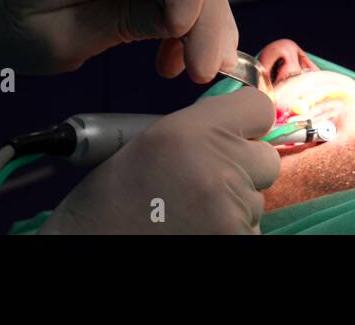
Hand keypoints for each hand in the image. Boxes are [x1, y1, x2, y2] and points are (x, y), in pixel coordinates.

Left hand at [0, 0, 237, 80]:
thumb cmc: (6, 22)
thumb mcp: (58, 38)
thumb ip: (119, 24)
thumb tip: (176, 24)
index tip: (177, 32)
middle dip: (209, 17)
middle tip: (205, 71)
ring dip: (205, 27)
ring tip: (194, 73)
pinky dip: (186, 30)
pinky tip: (172, 63)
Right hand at [39, 88, 279, 233]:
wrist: (88, 245)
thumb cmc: (108, 202)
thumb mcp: (147, 143)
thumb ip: (197, 128)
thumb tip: (238, 128)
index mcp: (190, 131)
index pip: (259, 108)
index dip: (249, 123)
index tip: (238, 134)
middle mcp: (217, 166)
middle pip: (266, 159)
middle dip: (244, 169)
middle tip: (206, 183)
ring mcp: (230, 210)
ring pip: (256, 201)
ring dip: (233, 206)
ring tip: (188, 214)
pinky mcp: (235, 241)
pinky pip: (251, 231)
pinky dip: (228, 232)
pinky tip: (192, 232)